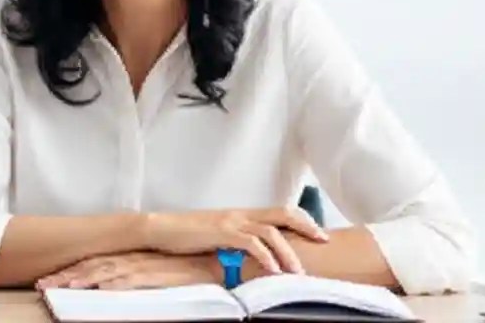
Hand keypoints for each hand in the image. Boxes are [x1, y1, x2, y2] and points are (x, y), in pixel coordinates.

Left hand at [36, 252, 218, 290]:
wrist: (210, 263)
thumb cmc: (182, 270)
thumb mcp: (149, 274)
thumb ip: (127, 277)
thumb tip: (104, 286)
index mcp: (127, 258)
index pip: (91, 263)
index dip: (68, 271)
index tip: (48, 280)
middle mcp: (130, 259)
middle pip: (91, 266)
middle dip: (65, 275)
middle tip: (43, 284)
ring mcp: (141, 266)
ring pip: (105, 271)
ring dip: (83, 278)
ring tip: (63, 285)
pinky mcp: (154, 275)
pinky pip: (130, 279)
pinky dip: (114, 283)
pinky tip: (101, 287)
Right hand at [143, 206, 328, 274]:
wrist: (161, 229)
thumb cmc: (187, 235)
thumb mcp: (218, 237)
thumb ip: (238, 242)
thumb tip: (257, 258)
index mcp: (242, 214)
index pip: (280, 212)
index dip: (303, 220)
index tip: (319, 234)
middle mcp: (241, 214)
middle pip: (283, 213)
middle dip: (306, 226)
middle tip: (323, 241)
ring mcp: (232, 221)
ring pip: (271, 231)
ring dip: (288, 252)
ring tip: (298, 271)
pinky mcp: (221, 232)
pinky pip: (250, 243)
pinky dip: (266, 256)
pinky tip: (273, 270)